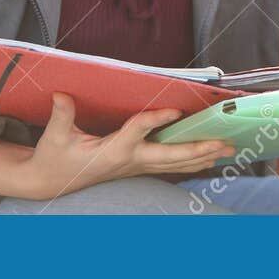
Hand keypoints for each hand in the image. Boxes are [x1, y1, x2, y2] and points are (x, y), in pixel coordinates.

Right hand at [0, 92, 234, 198]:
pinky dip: (191, 162)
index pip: (137, 132)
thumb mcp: (55, 136)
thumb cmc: (54, 158)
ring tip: (228, 151)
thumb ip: (62, 115)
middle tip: (225, 143)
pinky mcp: (136, 167)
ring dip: (202, 157)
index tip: (174, 110)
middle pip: (169, 156)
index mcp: (111, 151)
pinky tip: (208, 160)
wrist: (49, 182)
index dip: (155, 120)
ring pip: (174, 164)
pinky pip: (169, 166)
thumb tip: (61, 95)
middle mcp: (129, 161)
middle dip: (198, 149)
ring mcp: (135, 166)